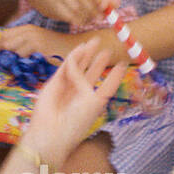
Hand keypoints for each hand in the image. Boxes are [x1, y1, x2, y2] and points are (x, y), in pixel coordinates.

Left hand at [1, 24, 72, 58]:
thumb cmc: (55, 48)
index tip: (6, 56)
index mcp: (27, 28)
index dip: (2, 46)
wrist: (72, 47)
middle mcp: (28, 31)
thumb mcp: (37, 40)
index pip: (4, 35)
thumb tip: (6, 51)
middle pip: (4, 42)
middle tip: (11, 63)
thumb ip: (23, 43)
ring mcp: (33, 38)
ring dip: (14, 60)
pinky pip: (22, 57)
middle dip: (5, 54)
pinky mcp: (38, 46)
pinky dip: (23, 63)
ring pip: (11, 50)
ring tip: (22, 65)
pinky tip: (31, 65)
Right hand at [24, 40, 124, 165]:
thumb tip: (75, 61)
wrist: (51, 132)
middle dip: (98, 61)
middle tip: (106, 48)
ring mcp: (67, 88)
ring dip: (86, 55)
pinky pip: (65, 67)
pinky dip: (73, 57)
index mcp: (94, 103)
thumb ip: (84, 78)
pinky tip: (80, 47)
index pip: (107, 86)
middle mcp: (81, 95)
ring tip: (94, 41)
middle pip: (91, 74)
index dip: (114, 75)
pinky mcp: (54, 84)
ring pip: (78, 68)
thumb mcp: (90, 100)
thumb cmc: (76, 121)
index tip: (122, 63)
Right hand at [52, 0, 114, 27]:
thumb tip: (116, 4)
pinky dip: (79, 21)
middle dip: (93, 9)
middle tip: (102, 18)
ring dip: (86, 16)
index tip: (105, 6)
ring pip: (75, 8)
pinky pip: (68, 16)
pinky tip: (84, 21)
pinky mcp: (57, 4)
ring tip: (94, 19)